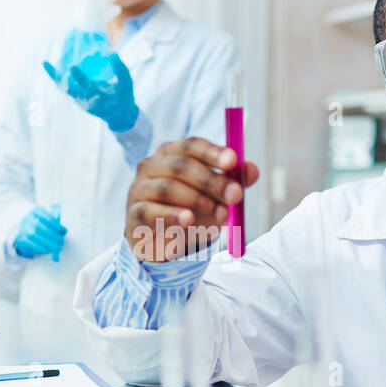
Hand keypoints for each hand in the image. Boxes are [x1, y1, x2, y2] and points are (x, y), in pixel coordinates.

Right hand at [13, 205, 65, 260]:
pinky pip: (28, 243)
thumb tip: (63, 232)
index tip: (64, 232)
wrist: (26, 232)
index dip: (56, 225)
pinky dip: (38, 247)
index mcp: (36, 211)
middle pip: (39, 226)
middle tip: (61, 242)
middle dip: (52, 235)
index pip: (46, 217)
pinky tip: (47, 250)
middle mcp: (28, 218)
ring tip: (56, 248)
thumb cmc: (42, 226)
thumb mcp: (49, 222)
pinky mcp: (21, 239)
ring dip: (46, 242)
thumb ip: (56, 225)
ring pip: (33, 234)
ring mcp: (23, 228)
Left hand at [45, 49, 137, 133]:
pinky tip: (54, 66)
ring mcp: (79, 100)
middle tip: (45, 63)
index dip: (80, 77)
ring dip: (55, 76)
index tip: (72, 66)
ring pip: (64, 88)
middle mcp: (86, 100)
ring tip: (46, 64)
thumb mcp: (126, 84)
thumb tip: (112, 53)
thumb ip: (120, 69)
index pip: (87, 87)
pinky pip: (66, 87)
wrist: (118, 114)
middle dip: (56, 76)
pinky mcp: (77, 98)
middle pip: (67, 88)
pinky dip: (59, 78)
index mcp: (99, 97)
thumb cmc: (123, 97)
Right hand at [126, 138, 259, 262]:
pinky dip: (173, 215)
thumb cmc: (190, 209)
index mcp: (172, 153)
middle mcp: (152, 165)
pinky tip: (189, 220)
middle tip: (235, 195)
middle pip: (180, 166)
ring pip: (167, 188)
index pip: (191, 146)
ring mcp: (140, 188)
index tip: (232, 161)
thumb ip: (232, 181)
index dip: (212, 152)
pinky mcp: (134, 213)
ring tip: (220, 213)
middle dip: (211, 180)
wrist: (162, 240)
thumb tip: (252, 170)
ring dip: (197, 200)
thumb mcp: (215, 195)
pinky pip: (151, 211)